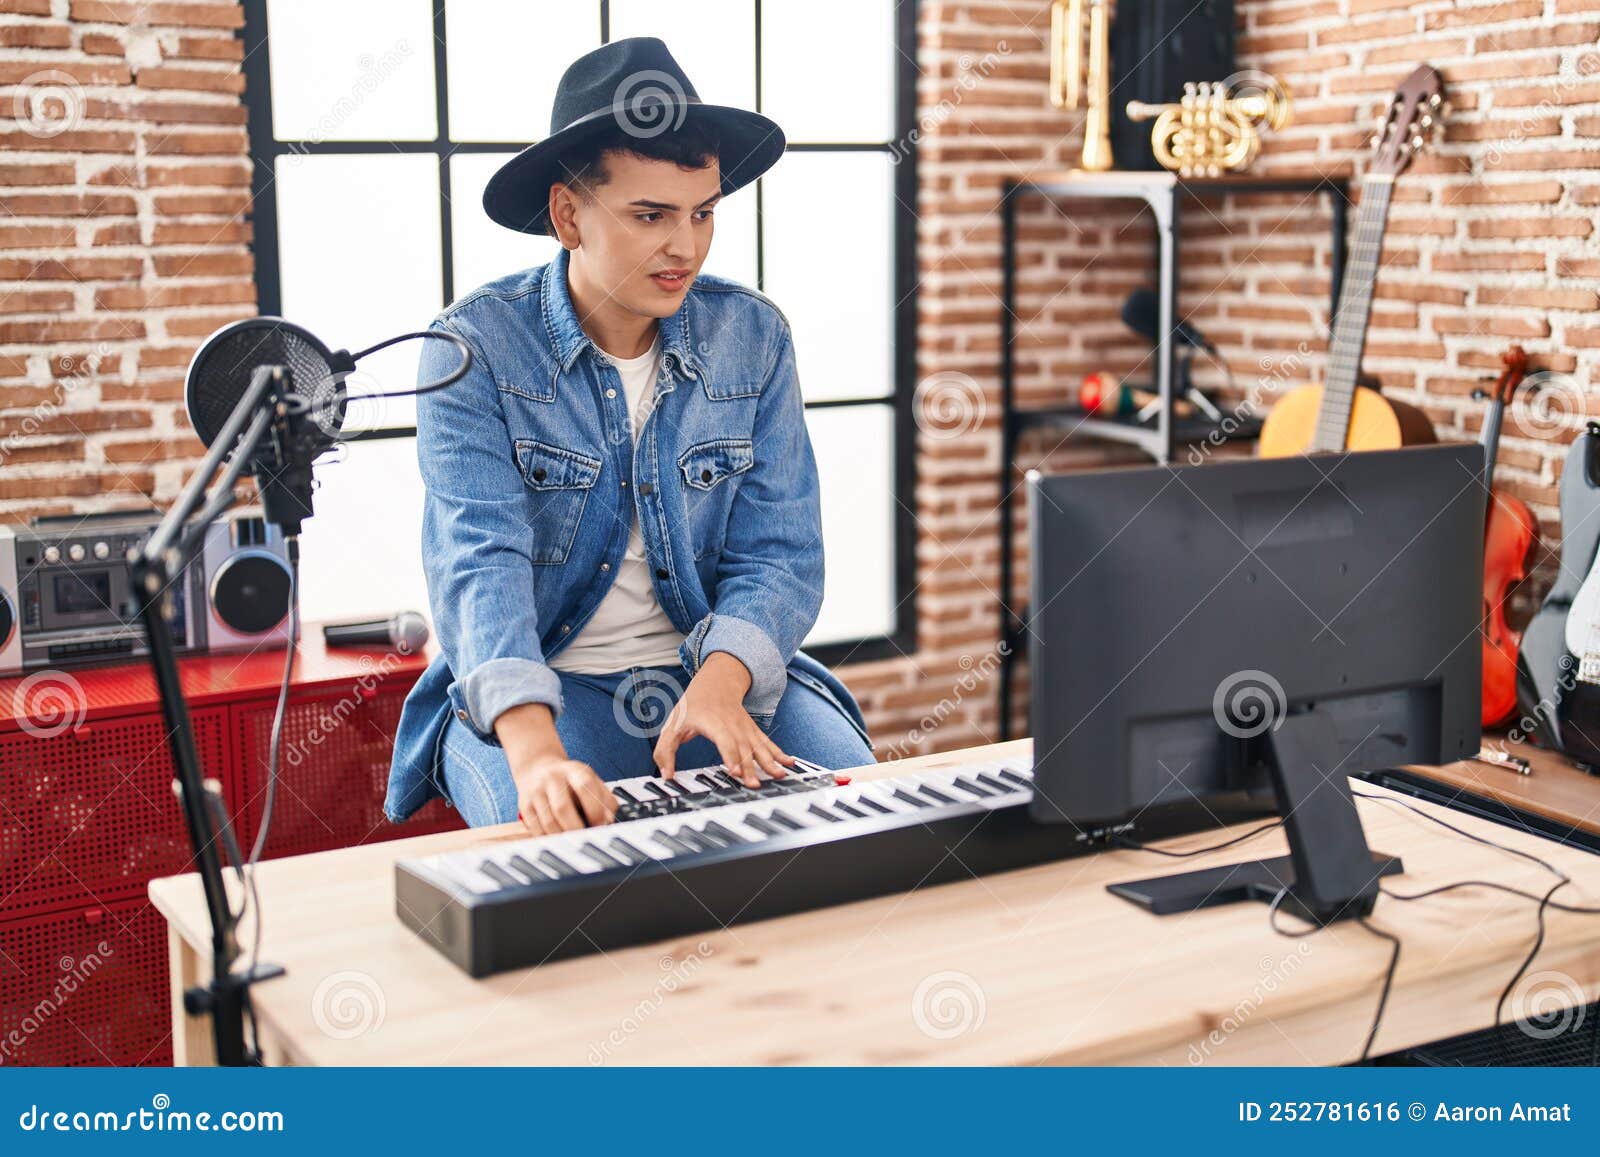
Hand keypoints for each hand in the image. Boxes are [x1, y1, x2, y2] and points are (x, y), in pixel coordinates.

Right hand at [511, 754, 616, 834]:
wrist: (537, 767)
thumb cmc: (570, 779)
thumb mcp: (590, 779)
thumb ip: (604, 798)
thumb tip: (608, 821)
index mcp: (574, 770)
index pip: (585, 786)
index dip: (595, 809)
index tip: (600, 824)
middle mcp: (553, 778)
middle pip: (562, 808)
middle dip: (576, 829)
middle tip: (586, 839)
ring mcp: (536, 791)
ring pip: (549, 822)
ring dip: (564, 837)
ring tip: (573, 841)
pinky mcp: (524, 805)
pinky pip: (537, 829)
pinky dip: (550, 838)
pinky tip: (558, 839)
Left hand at [654, 652, 795, 786]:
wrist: (717, 682)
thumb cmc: (692, 706)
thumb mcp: (672, 725)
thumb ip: (665, 751)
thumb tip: (666, 775)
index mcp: (711, 722)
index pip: (723, 740)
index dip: (729, 755)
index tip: (734, 771)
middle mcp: (732, 725)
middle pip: (743, 747)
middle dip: (750, 767)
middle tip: (755, 785)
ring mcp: (745, 727)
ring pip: (758, 746)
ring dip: (770, 762)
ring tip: (780, 775)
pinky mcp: (752, 731)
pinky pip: (767, 743)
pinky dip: (779, 753)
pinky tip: (790, 763)